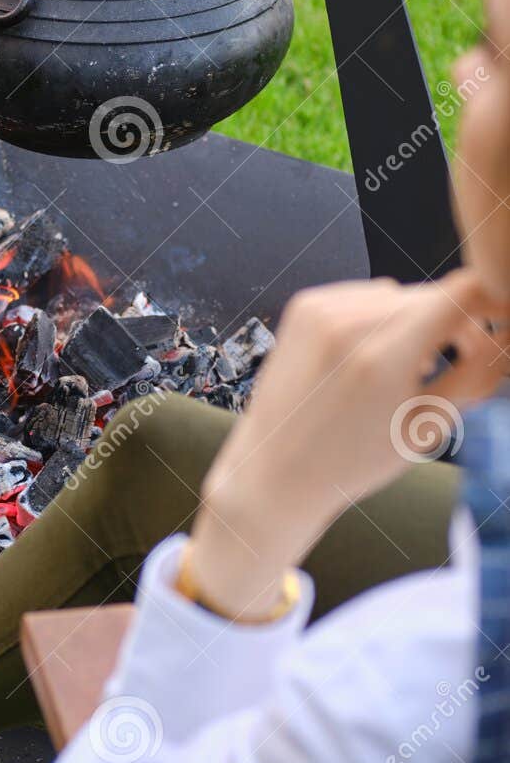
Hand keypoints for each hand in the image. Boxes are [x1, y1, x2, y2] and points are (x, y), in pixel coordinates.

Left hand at [189, 270, 509, 618]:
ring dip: (417, 321)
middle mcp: (349, 322)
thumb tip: (509, 341)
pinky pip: (364, 296)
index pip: (462, 293)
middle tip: (470, 358)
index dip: (494, 303)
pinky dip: (379, 318)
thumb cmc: (353, 460)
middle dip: (459, 322)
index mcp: (384, 354)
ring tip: (412, 368)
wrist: (275, 470)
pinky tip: (374, 357)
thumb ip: (477, 375)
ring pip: (400, 295)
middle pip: (432, 295)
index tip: (503, 324)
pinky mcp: (303, 305)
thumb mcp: (426, 425)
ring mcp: (321, 309)